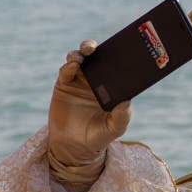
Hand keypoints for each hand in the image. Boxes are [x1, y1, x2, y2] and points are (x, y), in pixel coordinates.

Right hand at [47, 40, 130, 181]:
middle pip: (98, 55)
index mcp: (112, 84)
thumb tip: (127, 101)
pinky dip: (70, 65)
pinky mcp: (64, 84)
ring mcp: (80, 80)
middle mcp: (97, 78)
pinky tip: (74, 65)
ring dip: (83, 50)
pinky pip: (66, 70)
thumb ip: (122, 116)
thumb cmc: (99, 135)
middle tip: (100, 45)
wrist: (75, 146)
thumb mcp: (115, 127)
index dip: (121, 53)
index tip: (126, 46)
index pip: (117, 64)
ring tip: (87, 51)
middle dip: (99, 47)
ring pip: (81, 57)